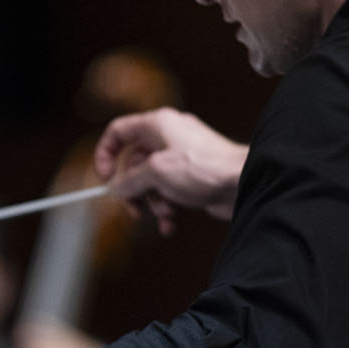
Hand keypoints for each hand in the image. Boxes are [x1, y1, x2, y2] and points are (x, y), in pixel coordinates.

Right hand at [92, 106, 247, 233]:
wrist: (244, 182)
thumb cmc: (207, 168)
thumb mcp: (156, 173)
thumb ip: (129, 180)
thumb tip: (115, 188)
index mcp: (157, 125)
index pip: (118, 131)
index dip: (105, 154)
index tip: (104, 178)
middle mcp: (167, 137)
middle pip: (132, 164)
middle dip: (132, 190)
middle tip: (134, 209)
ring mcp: (180, 157)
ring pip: (149, 181)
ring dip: (152, 202)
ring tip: (165, 213)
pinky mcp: (191, 176)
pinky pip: (167, 191)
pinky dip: (166, 207)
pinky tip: (171, 223)